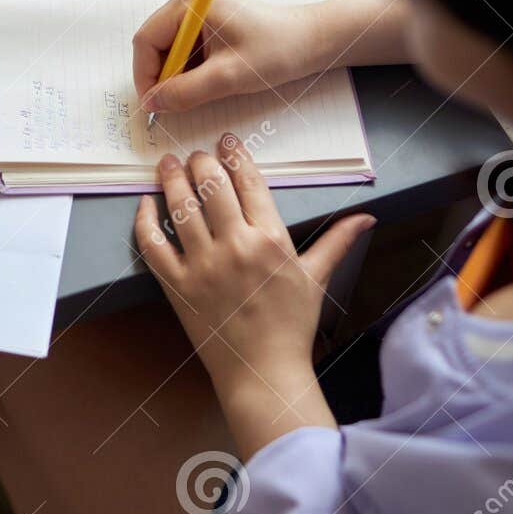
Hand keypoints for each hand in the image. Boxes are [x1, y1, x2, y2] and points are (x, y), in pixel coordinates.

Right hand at [133, 0, 319, 113]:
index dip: (145, 75)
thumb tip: (152, 103)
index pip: (147, 40)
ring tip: (198, 91)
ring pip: (168, 48)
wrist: (310, 41)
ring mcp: (197, 7)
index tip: (153, 105)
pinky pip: (184, 47)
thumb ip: (184, 91)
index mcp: (190, 2)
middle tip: (173, 103)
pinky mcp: (207, 19)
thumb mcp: (227, 77)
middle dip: (161, 75)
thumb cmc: (276, 51)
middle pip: (154, 43)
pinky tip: (205, 81)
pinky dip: (188, 69)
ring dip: (176, 74)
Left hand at [133, 134, 373, 453]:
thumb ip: (337, 241)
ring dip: (172, 179)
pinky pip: (153, 245)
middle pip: (211, 185)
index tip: (226, 141)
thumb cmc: (291, 325)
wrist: (263, 372)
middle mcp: (235, 246)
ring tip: (168, 163)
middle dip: (202, 162)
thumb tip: (367, 216)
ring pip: (181, 207)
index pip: (249, 182)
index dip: (236, 155)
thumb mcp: (316, 278)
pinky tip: (146, 203)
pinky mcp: (177, 286)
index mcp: (270, 239)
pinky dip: (145, 220)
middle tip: (196, 154)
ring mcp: (203, 266)